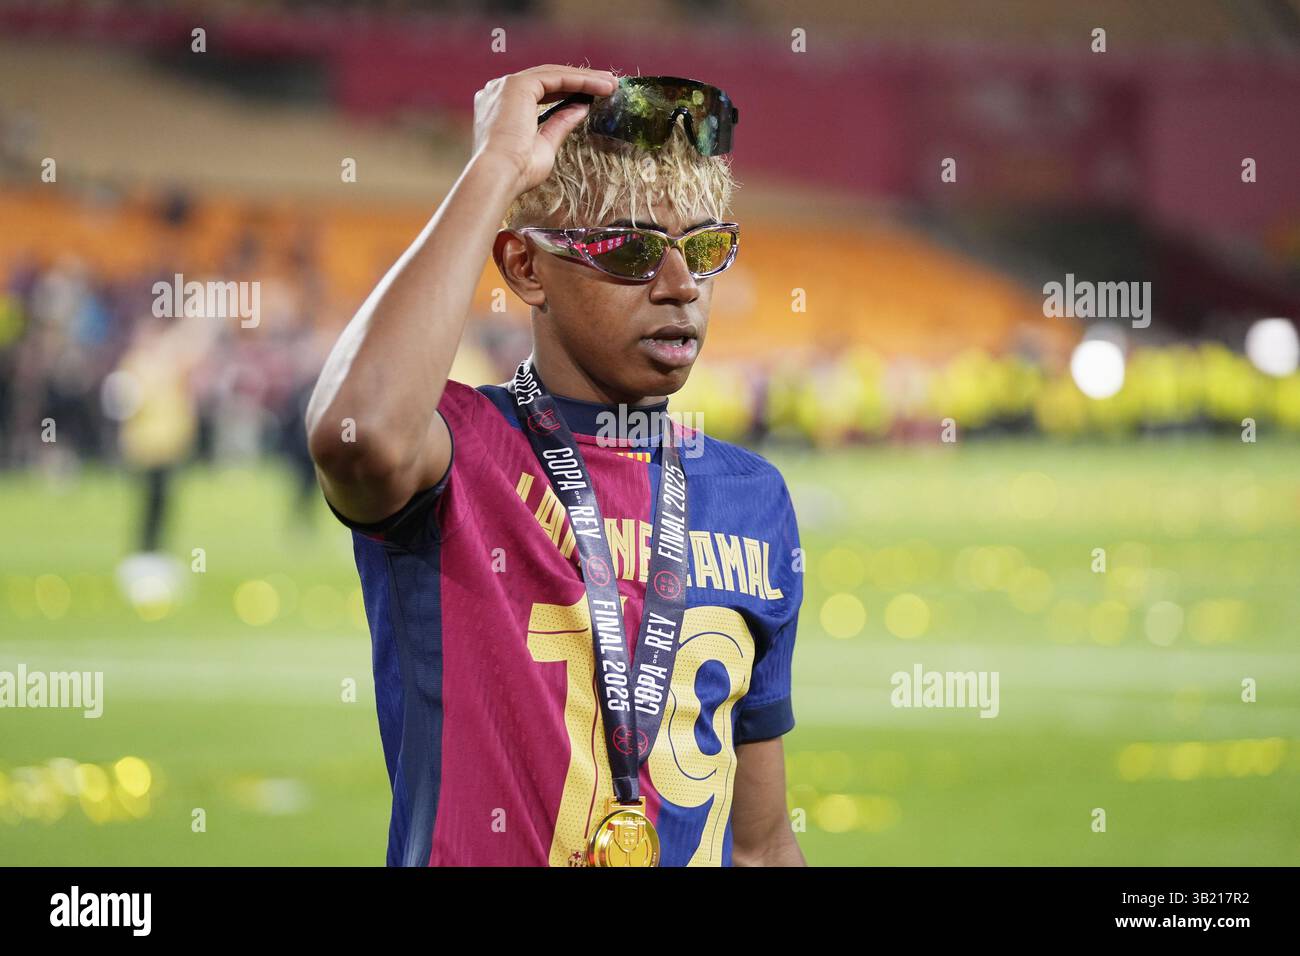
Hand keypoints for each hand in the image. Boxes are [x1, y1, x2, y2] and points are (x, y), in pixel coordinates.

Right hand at [470, 64, 616, 194]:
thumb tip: (580, 108)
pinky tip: (601, 87)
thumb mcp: (545, 146)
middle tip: (608, 84)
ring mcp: (506, 86)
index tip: (593, 96)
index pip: (539, 92)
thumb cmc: (517, 171)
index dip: (568, 92)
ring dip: (584, 78)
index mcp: (501, 107)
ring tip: (610, 84)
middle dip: (580, 81)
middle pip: (547, 79)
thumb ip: (560, 124)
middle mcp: (500, 91)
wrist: (498, 176)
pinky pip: (556, 77)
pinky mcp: (517, 85)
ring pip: (553, 75)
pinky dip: (580, 81)